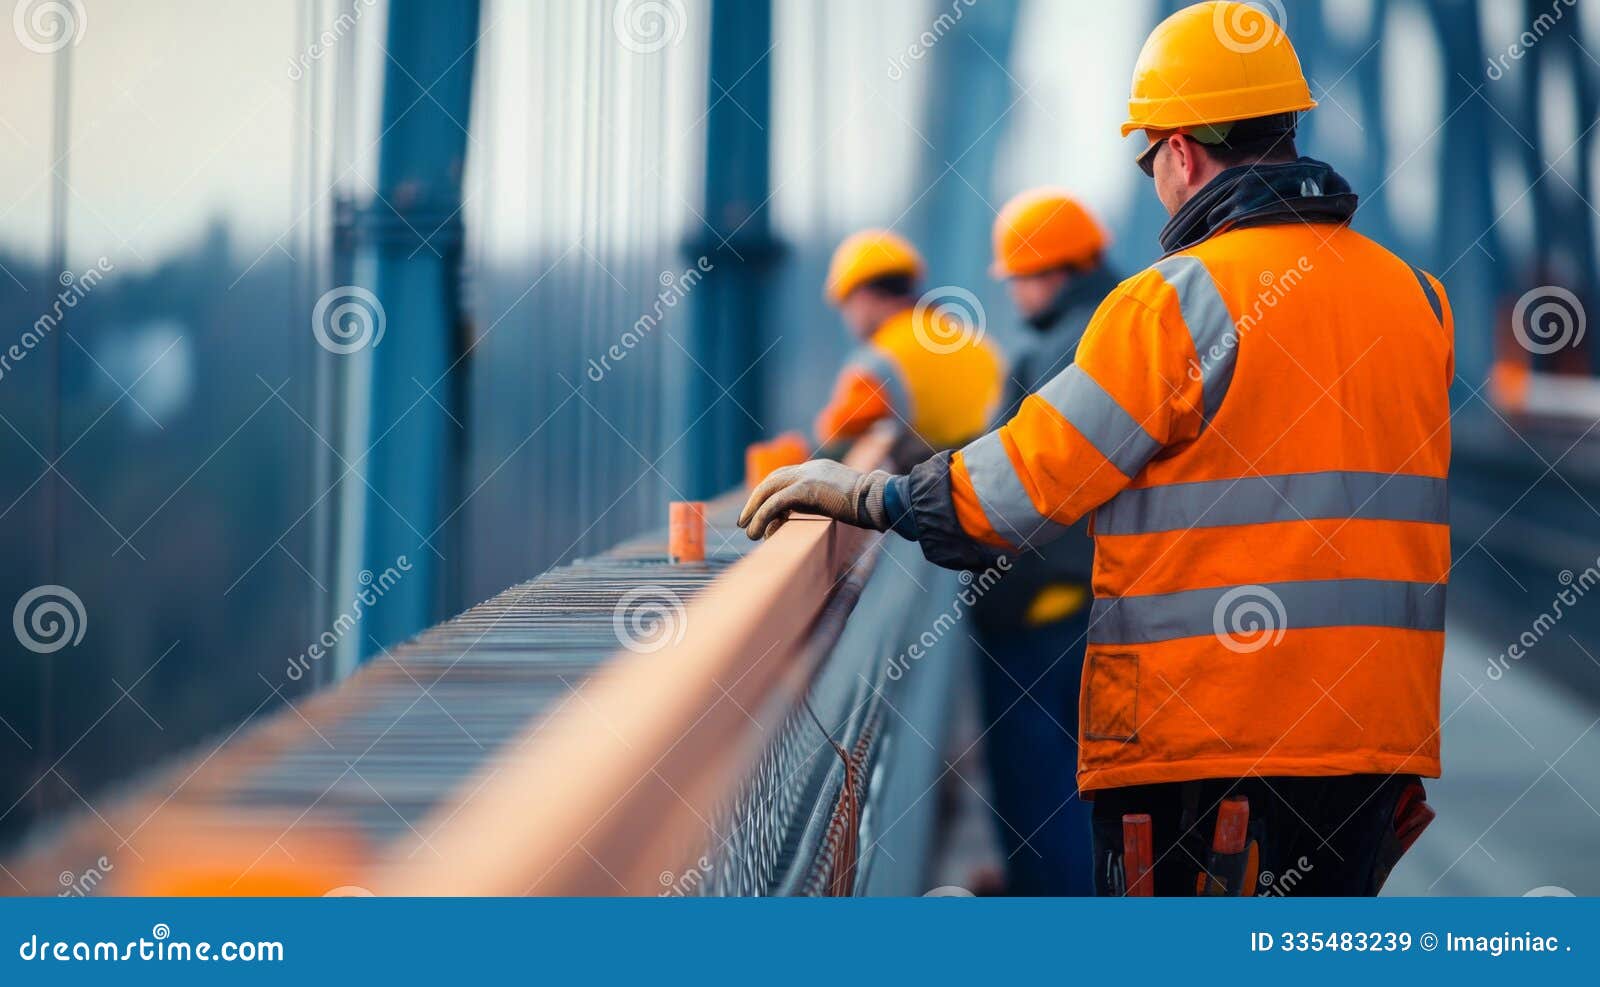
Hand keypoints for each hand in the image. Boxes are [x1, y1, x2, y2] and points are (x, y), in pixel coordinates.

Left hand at [738, 460, 891, 539]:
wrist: (880, 499)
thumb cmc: (868, 506)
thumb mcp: (841, 502)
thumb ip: (824, 504)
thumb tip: (815, 519)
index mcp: (818, 468)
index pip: (785, 476)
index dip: (770, 493)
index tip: (761, 512)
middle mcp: (810, 467)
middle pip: (772, 480)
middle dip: (755, 500)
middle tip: (744, 520)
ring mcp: (808, 475)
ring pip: (769, 489)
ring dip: (754, 510)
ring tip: (747, 530)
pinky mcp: (806, 488)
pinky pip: (776, 503)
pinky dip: (763, 517)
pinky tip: (757, 531)